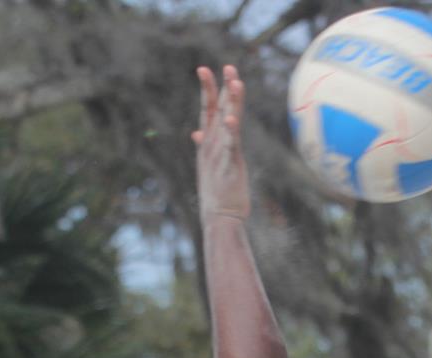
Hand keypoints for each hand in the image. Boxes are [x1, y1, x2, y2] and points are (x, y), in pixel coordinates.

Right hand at [193, 64, 249, 219]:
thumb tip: (197, 133)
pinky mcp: (228, 166)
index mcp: (208, 143)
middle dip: (220, 87)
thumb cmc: (218, 193)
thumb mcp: (209, 165)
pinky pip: (231, 145)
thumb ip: (205, 146)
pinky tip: (232, 117)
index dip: (208, 89)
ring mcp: (219, 155)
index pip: (207, 110)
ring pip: (225, 123)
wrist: (219, 218)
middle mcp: (211, 145)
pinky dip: (231, 131)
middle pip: (215, 110)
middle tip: (225, 66)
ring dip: (230, 102)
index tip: (207, 70)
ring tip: (235, 82)